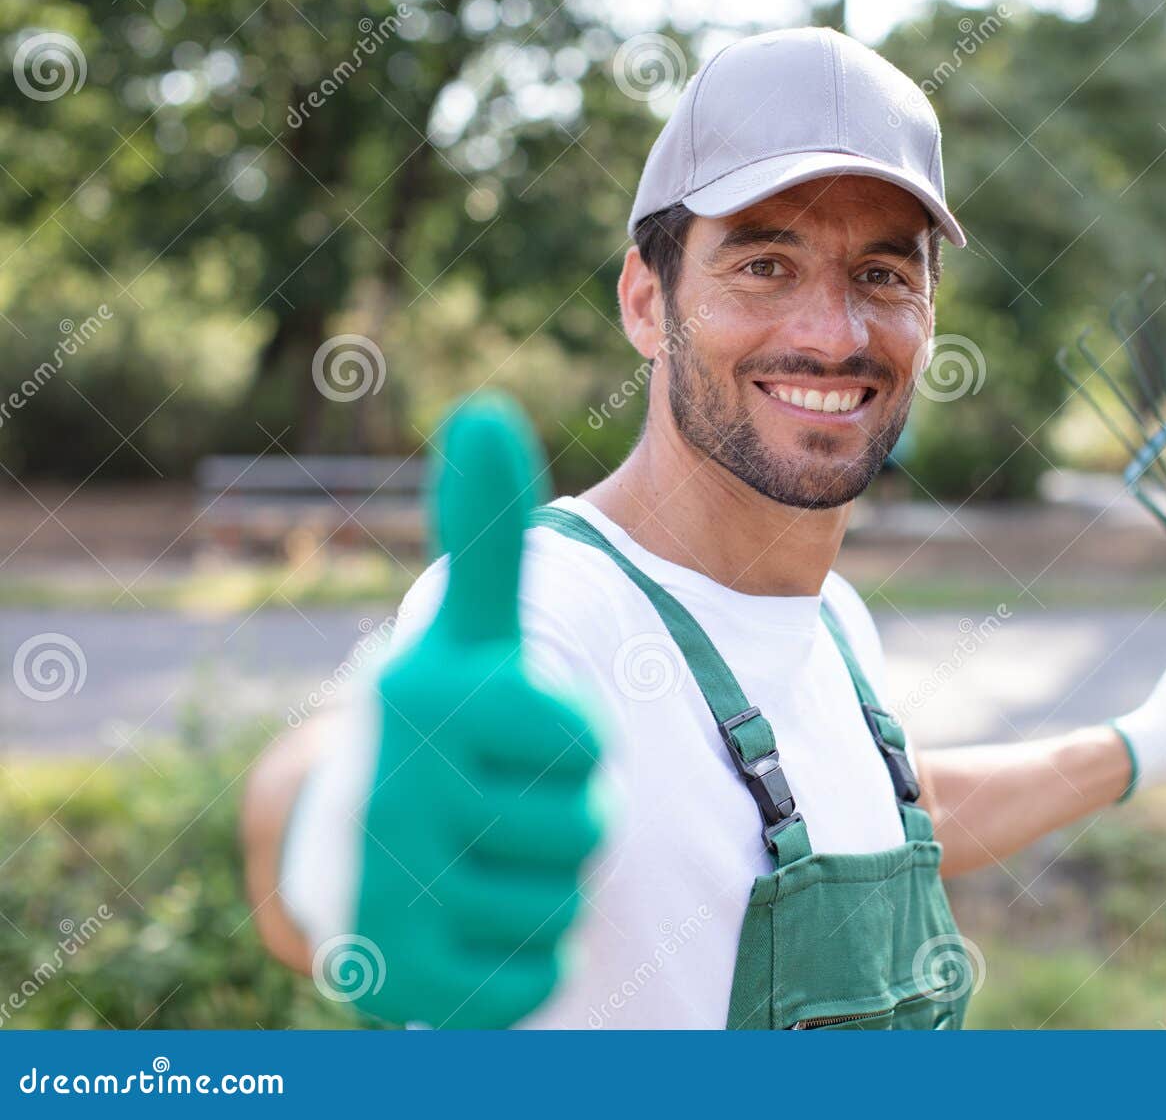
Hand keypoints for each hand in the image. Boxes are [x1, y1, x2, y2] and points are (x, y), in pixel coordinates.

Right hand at [349, 393, 604, 1027]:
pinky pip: (536, 975)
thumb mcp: (468, 636)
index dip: (570, 741)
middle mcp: (392, 788)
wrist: (356, 861)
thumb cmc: (445, 738)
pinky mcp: (399, 983)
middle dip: (566, 819)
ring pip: (564, 901)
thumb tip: (484, 406)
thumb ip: (489, 532)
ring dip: (548, 886)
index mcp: (421, 696)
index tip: (518, 733)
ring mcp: (388, 890)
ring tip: (486, 860)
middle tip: (502, 807)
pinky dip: (528, 957)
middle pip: (584, 827)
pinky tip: (475, 926)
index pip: (577, 737)